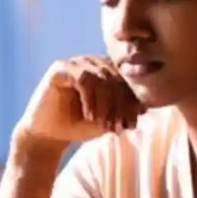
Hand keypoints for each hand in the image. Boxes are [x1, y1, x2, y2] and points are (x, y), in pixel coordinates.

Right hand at [15, 56, 145, 146]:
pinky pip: (84, 78)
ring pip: (102, 77)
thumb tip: (147, 104)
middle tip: (119, 127)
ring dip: (106, 104)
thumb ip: (125, 109)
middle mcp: (92, 62)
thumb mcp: (108, 119)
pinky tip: (89, 116)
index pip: (127, 79)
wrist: (49, 135)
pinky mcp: (60, 68)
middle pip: (117, 77)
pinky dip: (91, 99)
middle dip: (120, 105)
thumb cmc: (79, 126)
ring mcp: (76, 63)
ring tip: (104, 125)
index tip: (132, 125)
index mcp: (106, 70)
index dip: (132, 101)